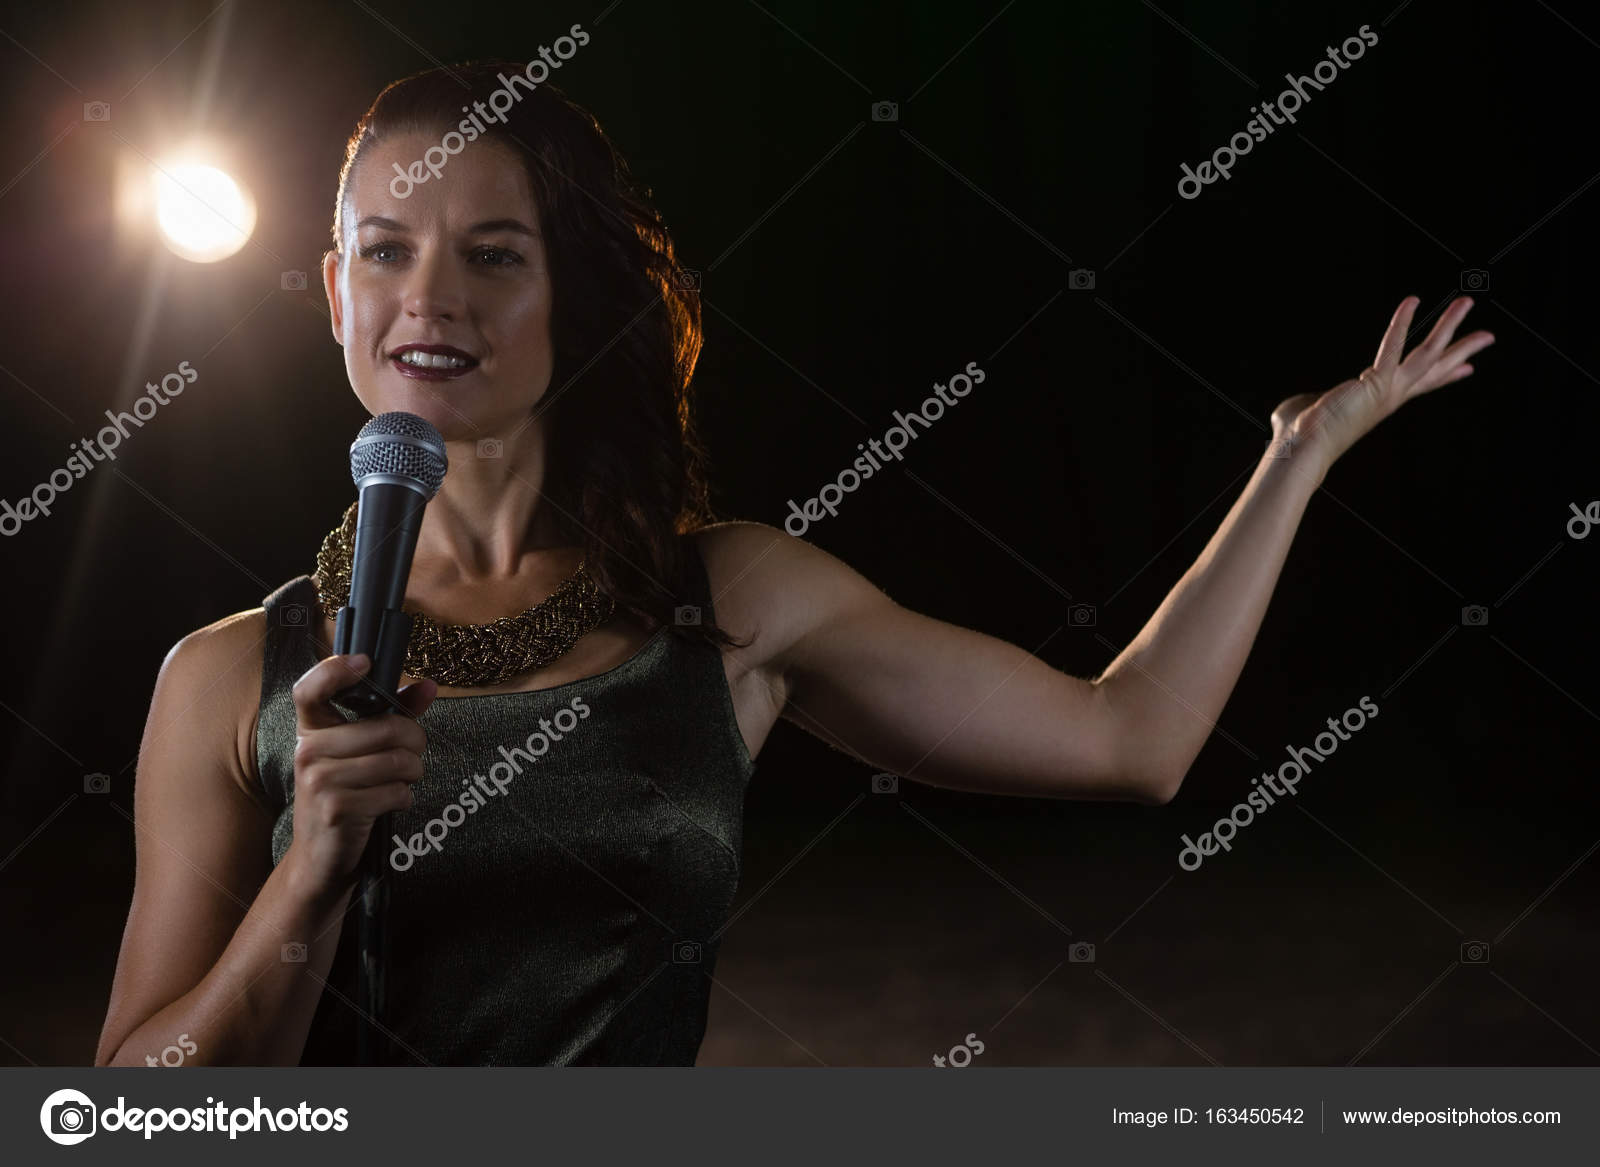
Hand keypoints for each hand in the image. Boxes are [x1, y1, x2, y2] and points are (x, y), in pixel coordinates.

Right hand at [284, 652, 436, 900]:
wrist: (319, 856)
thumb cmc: (347, 793)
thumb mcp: (360, 752)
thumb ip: (393, 715)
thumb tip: (429, 686)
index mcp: (311, 730)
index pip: (310, 689)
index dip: (334, 670)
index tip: (364, 662)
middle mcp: (308, 751)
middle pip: (387, 728)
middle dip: (415, 742)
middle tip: (415, 753)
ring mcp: (319, 781)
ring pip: (397, 761)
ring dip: (413, 772)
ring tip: (403, 779)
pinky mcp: (337, 808)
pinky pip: (395, 792)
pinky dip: (404, 797)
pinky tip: (390, 802)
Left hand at [1270, 295, 1494, 478]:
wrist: (1299, 447)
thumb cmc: (1298, 433)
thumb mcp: (1314, 411)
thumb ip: (1314, 403)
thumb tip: (1295, 409)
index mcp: (1381, 401)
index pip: (1421, 385)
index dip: (1446, 375)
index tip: (1469, 368)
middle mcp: (1391, 397)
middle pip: (1435, 368)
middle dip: (1462, 349)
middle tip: (1489, 335)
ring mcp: (1388, 391)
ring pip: (1428, 353)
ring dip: (1449, 326)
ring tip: (1467, 302)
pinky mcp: (1376, 383)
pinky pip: (1392, 345)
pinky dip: (1401, 322)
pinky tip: (1412, 301)